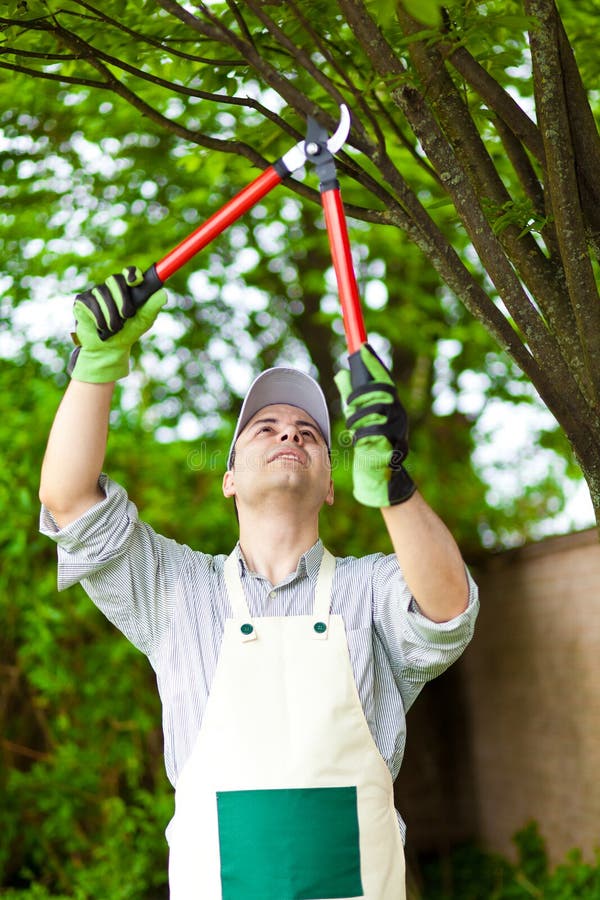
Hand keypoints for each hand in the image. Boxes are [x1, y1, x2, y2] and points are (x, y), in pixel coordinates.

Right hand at [68, 266, 166, 382]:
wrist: (109, 348)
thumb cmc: (129, 331)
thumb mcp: (144, 321)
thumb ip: (152, 307)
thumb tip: (163, 294)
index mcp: (128, 288)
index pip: (130, 272)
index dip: (131, 273)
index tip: (134, 281)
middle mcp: (111, 286)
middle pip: (115, 279)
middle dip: (122, 299)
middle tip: (127, 315)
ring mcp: (96, 292)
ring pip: (102, 293)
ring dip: (111, 314)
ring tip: (115, 327)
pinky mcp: (82, 300)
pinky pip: (90, 303)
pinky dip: (99, 318)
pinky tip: (101, 327)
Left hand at [334, 343, 415, 506]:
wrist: (381, 475)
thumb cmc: (370, 444)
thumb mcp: (359, 417)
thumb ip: (352, 397)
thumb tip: (342, 374)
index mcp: (391, 405)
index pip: (384, 379)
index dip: (374, 363)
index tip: (361, 347)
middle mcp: (398, 413)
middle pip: (382, 391)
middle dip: (361, 393)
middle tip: (348, 401)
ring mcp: (399, 428)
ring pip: (377, 409)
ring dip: (359, 414)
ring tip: (351, 423)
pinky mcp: (394, 443)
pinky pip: (375, 431)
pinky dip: (361, 432)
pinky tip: (356, 437)